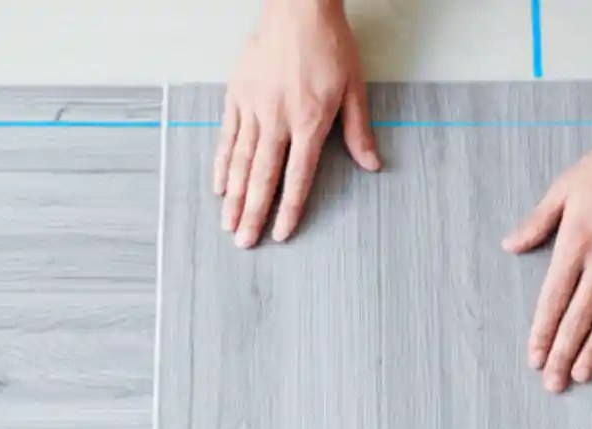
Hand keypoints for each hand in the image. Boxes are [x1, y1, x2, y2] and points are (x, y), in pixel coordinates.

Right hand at [215, 1, 380, 248]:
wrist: (299, 9)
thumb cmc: (328, 45)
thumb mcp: (354, 88)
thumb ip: (358, 131)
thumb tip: (372, 164)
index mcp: (309, 122)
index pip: (297, 177)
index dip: (288, 209)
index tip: (280, 234)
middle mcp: (278, 120)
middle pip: (262, 177)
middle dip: (253, 214)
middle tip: (244, 242)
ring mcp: (254, 108)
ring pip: (240, 161)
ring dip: (233, 196)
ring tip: (228, 224)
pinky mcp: (237, 96)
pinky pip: (226, 136)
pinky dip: (222, 163)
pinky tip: (219, 186)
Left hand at [503, 122, 591, 392]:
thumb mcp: (563, 190)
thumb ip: (536, 223)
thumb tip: (510, 245)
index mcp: (576, 244)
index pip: (554, 300)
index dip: (543, 332)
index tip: (534, 356)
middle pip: (579, 318)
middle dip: (563, 353)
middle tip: (553, 382)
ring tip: (581, 374)